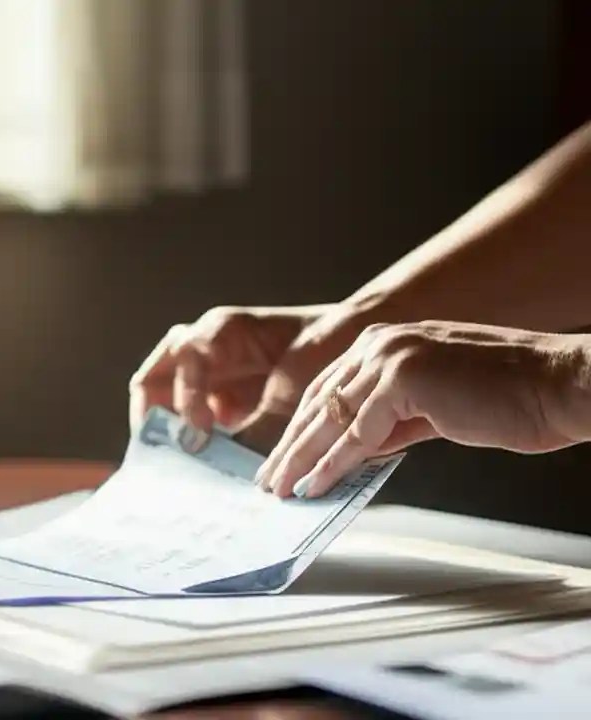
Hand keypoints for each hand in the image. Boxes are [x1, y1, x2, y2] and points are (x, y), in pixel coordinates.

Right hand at [129, 304, 345, 450]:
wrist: (351, 341)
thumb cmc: (328, 344)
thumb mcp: (301, 381)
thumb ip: (270, 420)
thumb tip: (253, 470)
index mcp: (221, 331)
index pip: (184, 357)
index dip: (187, 396)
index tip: (201, 436)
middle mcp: (203, 350)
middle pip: (152, 380)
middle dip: (155, 420)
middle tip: (172, 458)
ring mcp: (205, 375)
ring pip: (162, 403)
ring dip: (169, 435)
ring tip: (186, 468)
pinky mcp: (214, 399)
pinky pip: (189, 423)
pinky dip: (193, 446)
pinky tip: (210, 470)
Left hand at [258, 321, 590, 498]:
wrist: (561, 386)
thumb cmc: (514, 397)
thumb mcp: (437, 405)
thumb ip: (394, 419)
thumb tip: (357, 447)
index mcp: (388, 341)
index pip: (330, 387)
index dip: (303, 426)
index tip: (284, 456)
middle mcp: (382, 342)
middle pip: (319, 400)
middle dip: (290, 444)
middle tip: (268, 477)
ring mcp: (390, 356)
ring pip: (329, 417)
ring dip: (300, 458)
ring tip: (279, 488)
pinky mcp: (404, 379)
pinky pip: (355, 432)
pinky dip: (330, 463)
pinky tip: (312, 484)